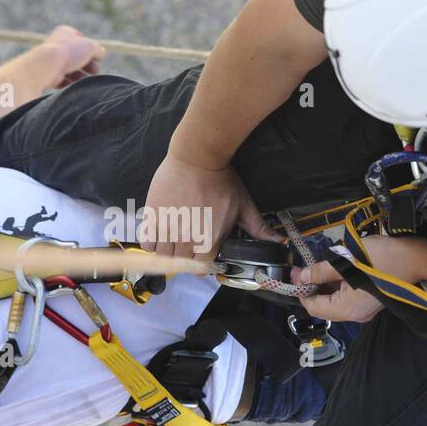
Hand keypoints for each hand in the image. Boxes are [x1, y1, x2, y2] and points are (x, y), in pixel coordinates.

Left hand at [43, 25, 105, 86]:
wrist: (47, 65)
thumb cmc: (69, 52)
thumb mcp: (90, 46)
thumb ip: (98, 49)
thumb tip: (101, 53)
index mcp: (65, 33)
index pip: (81, 40)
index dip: (91, 49)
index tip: (96, 57)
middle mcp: (57, 45)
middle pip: (77, 56)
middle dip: (88, 65)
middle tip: (95, 72)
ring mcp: (52, 61)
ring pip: (71, 69)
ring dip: (81, 76)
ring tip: (87, 81)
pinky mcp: (49, 75)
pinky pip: (63, 80)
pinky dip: (71, 84)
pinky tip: (77, 86)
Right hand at [142, 153, 282, 259]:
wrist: (197, 157)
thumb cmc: (220, 180)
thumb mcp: (244, 205)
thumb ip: (258, 228)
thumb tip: (279, 242)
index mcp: (208, 240)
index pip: (202, 267)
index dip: (204, 262)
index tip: (204, 253)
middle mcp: (186, 239)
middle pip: (182, 263)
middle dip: (186, 256)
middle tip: (190, 243)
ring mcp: (167, 229)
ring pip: (163, 256)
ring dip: (169, 252)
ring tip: (175, 239)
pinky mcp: (153, 218)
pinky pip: (148, 243)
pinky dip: (153, 242)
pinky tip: (162, 234)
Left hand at [292, 259, 383, 322]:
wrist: (415, 257)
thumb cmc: (380, 258)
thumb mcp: (344, 261)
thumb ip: (319, 272)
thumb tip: (299, 277)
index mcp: (347, 310)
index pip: (314, 308)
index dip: (301, 292)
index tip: (295, 276)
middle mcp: (355, 314)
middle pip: (325, 306)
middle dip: (313, 288)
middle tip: (305, 269)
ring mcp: (365, 309)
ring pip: (336, 301)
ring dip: (326, 286)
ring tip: (320, 267)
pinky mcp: (371, 300)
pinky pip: (348, 297)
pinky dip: (339, 285)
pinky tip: (336, 270)